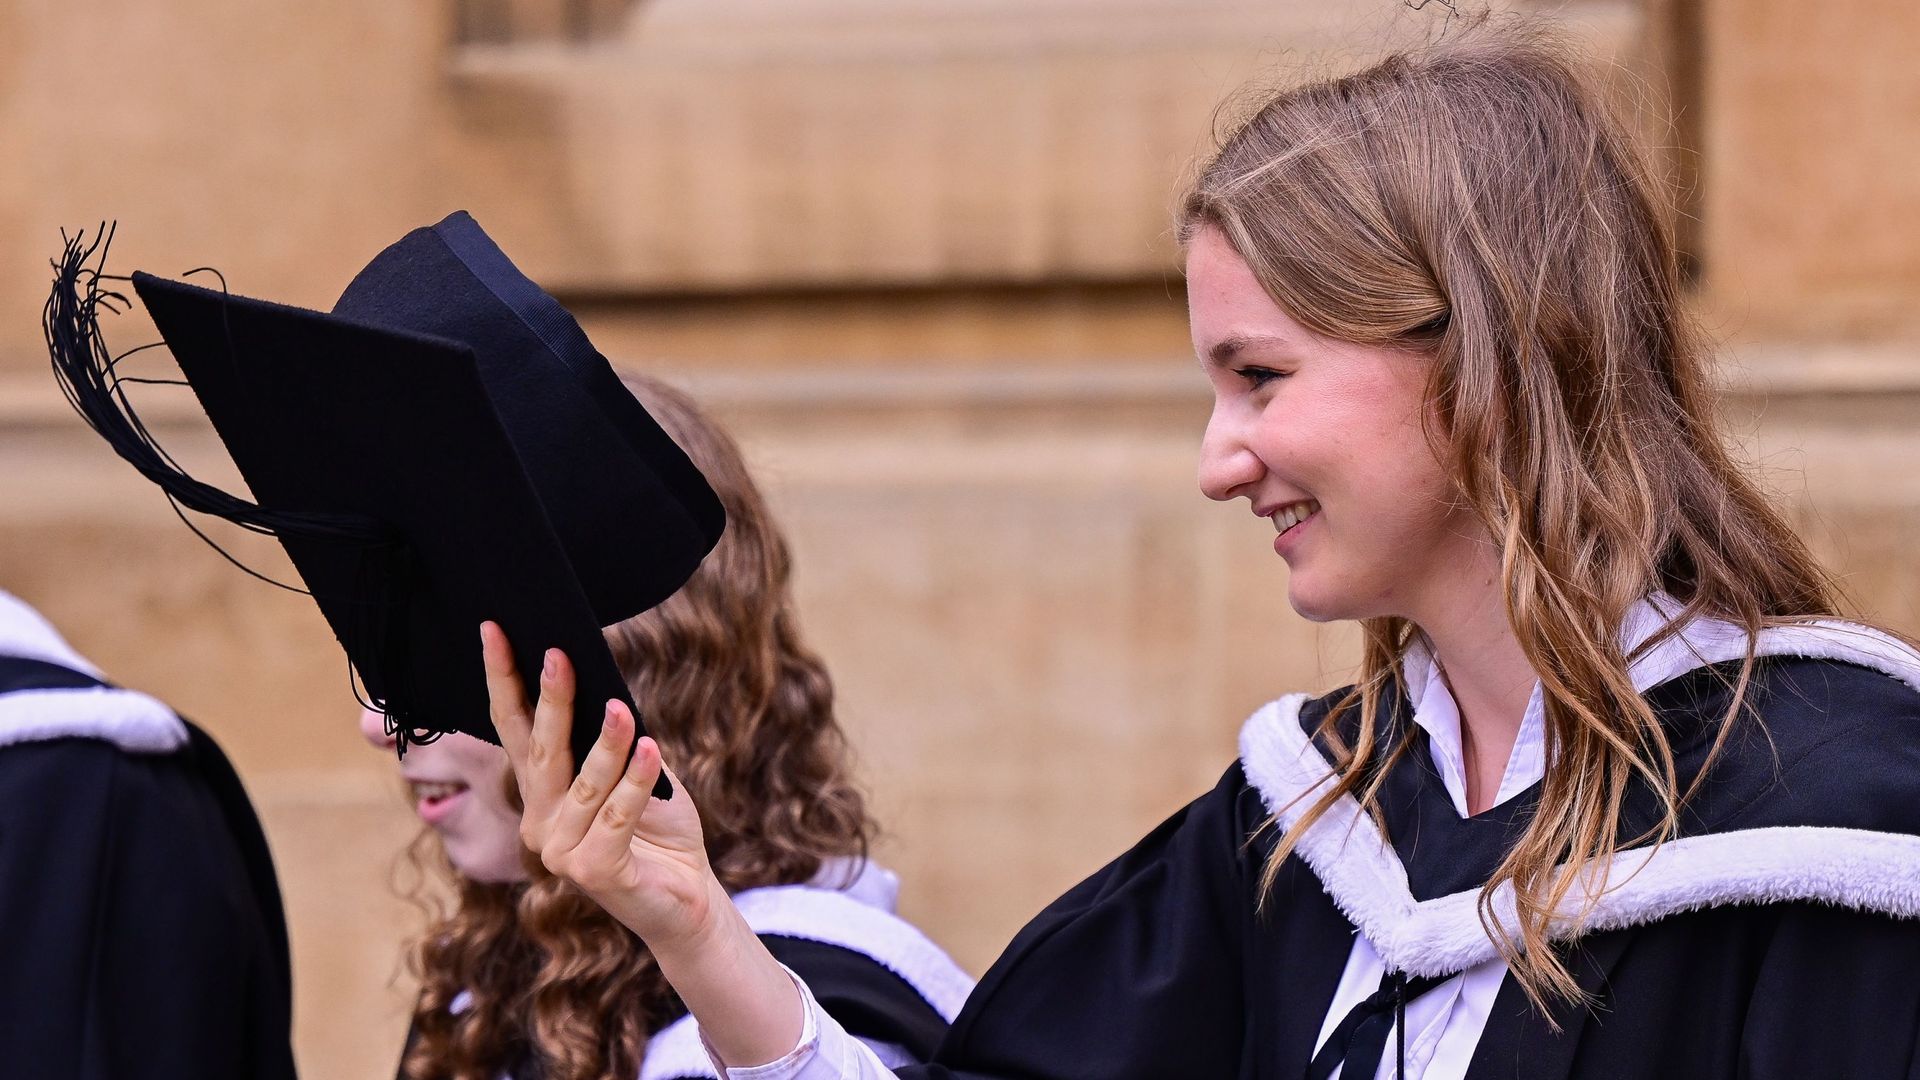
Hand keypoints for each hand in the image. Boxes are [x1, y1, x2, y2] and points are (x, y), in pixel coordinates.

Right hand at [480, 621, 721, 949]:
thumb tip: (608, 689)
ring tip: (622, 708)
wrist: (687, 894)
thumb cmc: (658, 826)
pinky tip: (652, 751)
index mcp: (541, 792)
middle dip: (550, 701)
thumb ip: (613, 739)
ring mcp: (562, 852)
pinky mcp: (595, 872)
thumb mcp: (634, 771)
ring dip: (606, 744)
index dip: (503, 679)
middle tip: (557, 656)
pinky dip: (637, 783)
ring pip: (584, 784)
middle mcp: (540, 822)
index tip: (494, 630)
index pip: (513, 728)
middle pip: (542, 752)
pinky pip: (618, 816)